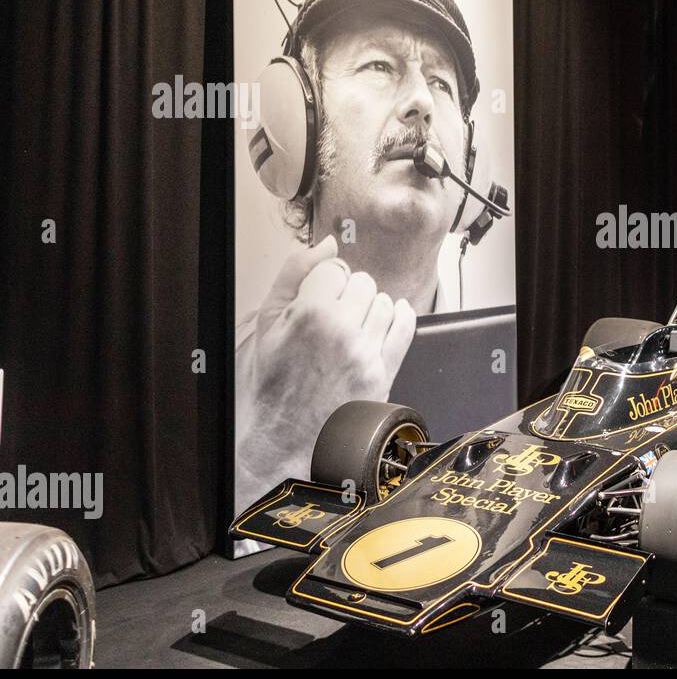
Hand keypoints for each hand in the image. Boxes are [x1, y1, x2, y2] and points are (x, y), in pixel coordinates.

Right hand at [235, 236, 415, 495]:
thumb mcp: (267, 321)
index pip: (335, 269)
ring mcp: (367, 353)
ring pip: (385, 302)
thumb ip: (295, 273)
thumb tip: (328, 243)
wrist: (281, 435)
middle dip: (348, 293)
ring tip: (351, 325)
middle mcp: (343, 331)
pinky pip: (406, 328)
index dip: (325, 280)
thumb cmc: (270, 380)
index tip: (318, 294)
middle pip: (363, 283)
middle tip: (332, 313)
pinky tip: (388, 318)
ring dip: (371, 307)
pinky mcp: (384, 373)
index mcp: (311, 314)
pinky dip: (400, 317)